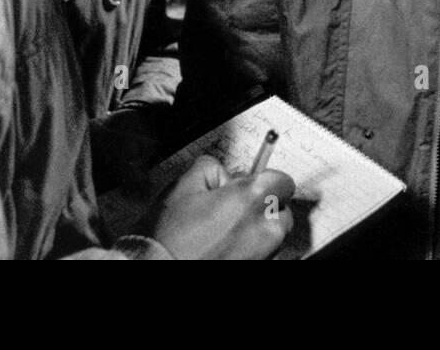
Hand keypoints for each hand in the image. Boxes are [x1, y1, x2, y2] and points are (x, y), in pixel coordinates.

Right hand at [149, 155, 295, 259]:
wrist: (156, 270)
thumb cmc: (168, 238)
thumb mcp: (183, 186)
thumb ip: (210, 169)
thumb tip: (223, 174)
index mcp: (252, 199)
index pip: (283, 181)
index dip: (264, 180)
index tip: (248, 184)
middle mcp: (266, 228)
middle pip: (281, 210)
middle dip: (262, 206)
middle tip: (233, 208)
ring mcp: (264, 254)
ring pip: (273, 235)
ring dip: (257, 229)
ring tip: (224, 232)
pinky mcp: (258, 268)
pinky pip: (263, 254)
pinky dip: (250, 249)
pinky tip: (224, 248)